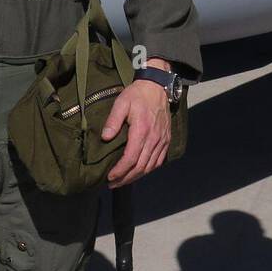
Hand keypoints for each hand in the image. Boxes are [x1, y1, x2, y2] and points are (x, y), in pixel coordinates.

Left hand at [101, 60, 171, 188]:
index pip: (131, 159)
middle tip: (112, 184)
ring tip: (123, 181)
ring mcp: (162, 140)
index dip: (120, 171)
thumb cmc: (137, 94)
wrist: (157, 86)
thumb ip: (113, 121)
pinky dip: (148, 170)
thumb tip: (105, 137)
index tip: (109, 177)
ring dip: (136, 177)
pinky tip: (139, 172)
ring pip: (150, 167)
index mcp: (142, 130)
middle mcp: (154, 139)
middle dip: (125, 178)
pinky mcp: (166, 140)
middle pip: (140, 167)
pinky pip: (158, 161)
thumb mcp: (121, 102)